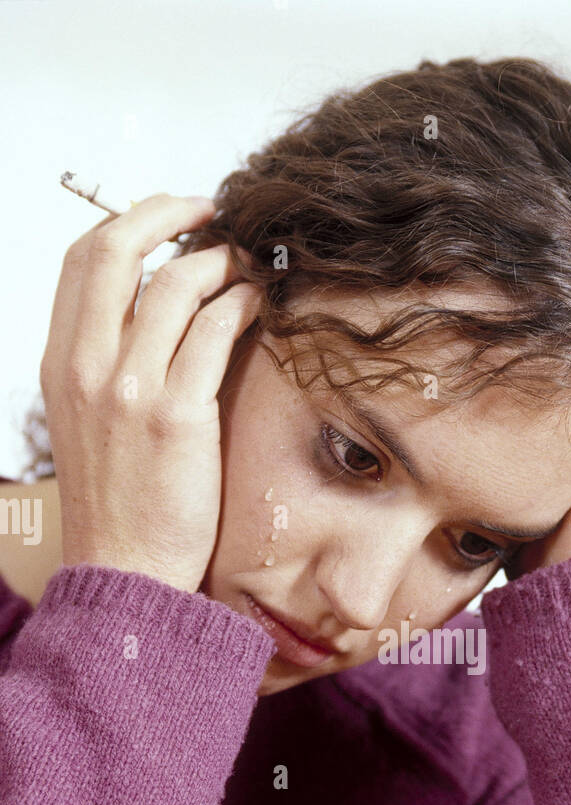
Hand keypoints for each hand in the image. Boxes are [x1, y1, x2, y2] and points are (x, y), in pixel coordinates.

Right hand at [39, 193, 263, 593]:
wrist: (125, 571)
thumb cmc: (119, 503)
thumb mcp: (89, 424)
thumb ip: (105, 365)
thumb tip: (151, 312)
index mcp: (60, 363)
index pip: (83, 260)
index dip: (131, 222)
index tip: (172, 217)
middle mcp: (86, 366)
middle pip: (118, 249)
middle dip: (170, 213)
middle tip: (214, 213)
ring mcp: (130, 389)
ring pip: (177, 284)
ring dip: (220, 262)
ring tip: (246, 269)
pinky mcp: (177, 416)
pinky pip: (216, 331)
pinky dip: (241, 305)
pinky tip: (257, 307)